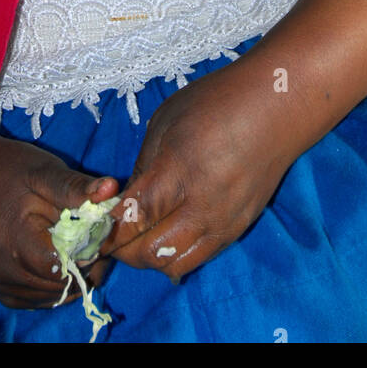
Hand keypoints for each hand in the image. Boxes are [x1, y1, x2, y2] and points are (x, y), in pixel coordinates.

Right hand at [0, 129, 119, 308]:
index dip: (90, 252)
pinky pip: (37, 299)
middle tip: (90, 234)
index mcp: (19, 244)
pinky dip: (53, 284)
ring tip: (73, 241)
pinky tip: (56, 255)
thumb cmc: (4, 169)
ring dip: (71, 276)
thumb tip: (112, 190)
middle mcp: (7, 273)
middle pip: (64, 287)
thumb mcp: (41, 170)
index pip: (70, 269)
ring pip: (54, 297)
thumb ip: (75, 187)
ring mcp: (2, 284)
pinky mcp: (0, 289)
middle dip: (85, 264)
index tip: (96, 228)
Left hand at [100, 60, 286, 281]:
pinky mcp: (237, 229)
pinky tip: (168, 236)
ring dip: (150, 256)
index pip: (129, 221)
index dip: (103, 229)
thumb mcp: (165, 122)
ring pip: (174, 265)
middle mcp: (200, 206)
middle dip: (122, 248)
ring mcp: (222, 222)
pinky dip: (177, 255)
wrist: (277, 107)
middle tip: (111, 233)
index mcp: (176, 173)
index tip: (89, 226)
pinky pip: (199, 257)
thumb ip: (143, 166)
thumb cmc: (216, 102)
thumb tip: (126, 201)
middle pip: (148, 252)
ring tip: (140, 235)